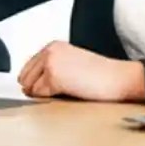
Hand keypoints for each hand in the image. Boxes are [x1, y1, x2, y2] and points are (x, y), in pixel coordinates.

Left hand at [18, 41, 144, 101]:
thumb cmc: (101, 75)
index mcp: (53, 46)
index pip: (28, 67)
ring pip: (30, 86)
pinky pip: (39, 94)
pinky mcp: (53, 77)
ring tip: (64, 92)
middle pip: (25, 77)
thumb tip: (29, 86)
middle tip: (55, 93)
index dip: (34, 81)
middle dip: (35, 88)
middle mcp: (49, 52)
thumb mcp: (72, 64)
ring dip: (42, 94)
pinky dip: (49, 99)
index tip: (43, 88)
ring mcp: (50, 64)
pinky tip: (67, 94)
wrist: (119, 78)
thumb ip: (52, 68)